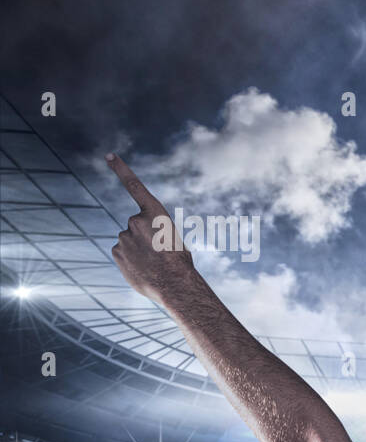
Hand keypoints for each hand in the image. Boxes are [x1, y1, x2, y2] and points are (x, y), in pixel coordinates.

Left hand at [106, 154, 195, 303]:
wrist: (175, 285)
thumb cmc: (181, 263)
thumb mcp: (173, 239)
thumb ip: (154, 233)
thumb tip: (136, 243)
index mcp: (155, 213)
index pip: (135, 186)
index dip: (121, 169)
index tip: (109, 155)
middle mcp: (135, 220)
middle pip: (137, 225)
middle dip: (146, 237)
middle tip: (160, 253)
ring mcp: (123, 236)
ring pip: (130, 240)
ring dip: (139, 250)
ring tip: (154, 264)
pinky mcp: (116, 252)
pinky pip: (123, 253)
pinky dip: (131, 260)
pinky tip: (143, 270)